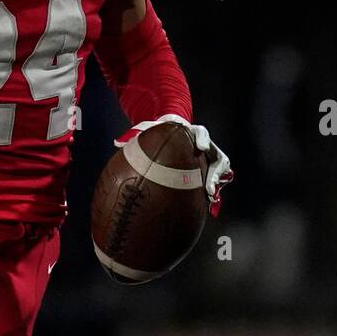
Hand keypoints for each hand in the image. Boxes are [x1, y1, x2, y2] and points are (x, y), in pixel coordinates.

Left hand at [116, 114, 233, 216]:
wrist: (171, 133)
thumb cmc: (160, 133)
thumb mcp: (147, 130)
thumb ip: (134, 135)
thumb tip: (117, 142)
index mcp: (191, 133)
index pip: (201, 133)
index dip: (203, 139)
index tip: (201, 147)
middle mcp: (203, 145)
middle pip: (216, 156)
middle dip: (214, 171)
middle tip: (208, 187)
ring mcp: (208, 157)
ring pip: (219, 168)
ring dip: (215, 182)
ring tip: (209, 197)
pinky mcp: (209, 168)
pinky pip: (215, 179)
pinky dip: (213, 190)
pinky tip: (208, 205)